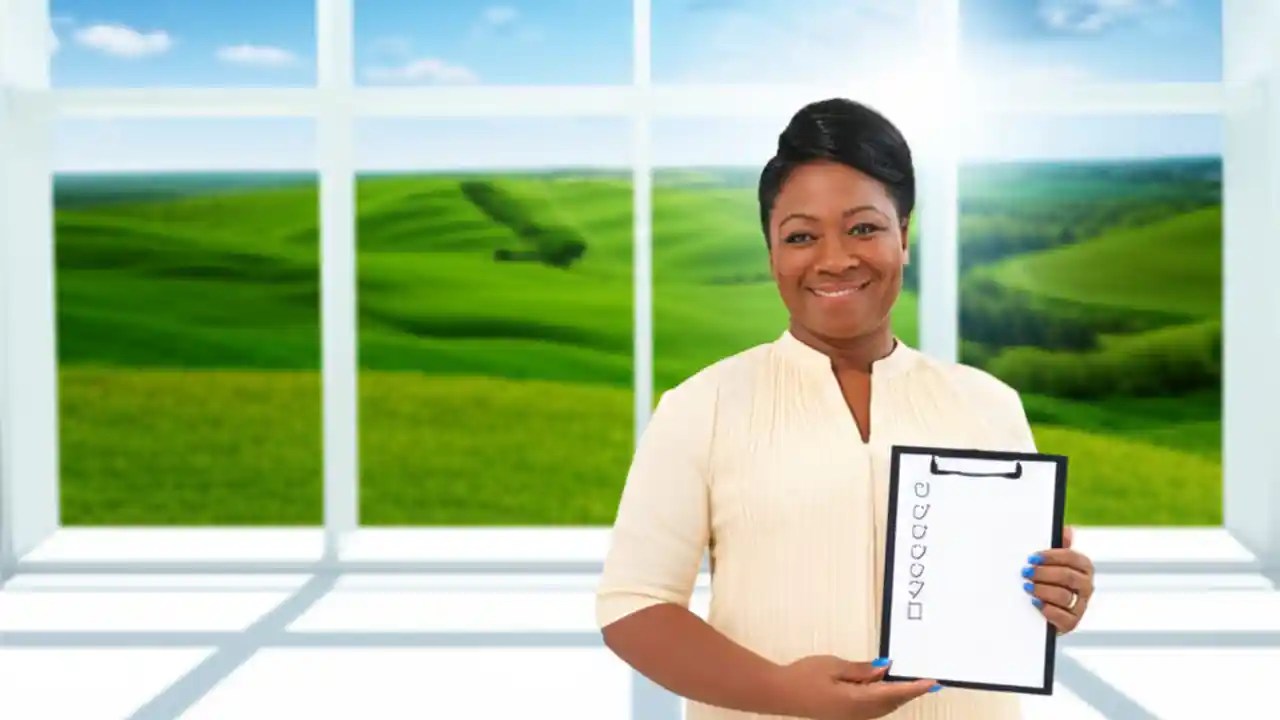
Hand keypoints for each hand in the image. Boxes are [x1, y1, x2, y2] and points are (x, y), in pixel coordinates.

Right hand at [769, 655, 939, 719]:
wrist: (779, 693)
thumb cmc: (804, 676)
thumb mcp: (834, 665)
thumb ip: (861, 669)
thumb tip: (883, 669)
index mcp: (857, 701)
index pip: (893, 693)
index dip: (914, 688)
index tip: (931, 683)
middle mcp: (857, 713)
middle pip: (890, 704)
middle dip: (908, 693)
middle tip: (925, 682)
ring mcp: (850, 716)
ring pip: (881, 708)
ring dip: (895, 696)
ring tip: (908, 683)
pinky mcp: (843, 715)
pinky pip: (870, 709)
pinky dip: (882, 698)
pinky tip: (880, 687)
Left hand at [1024, 525, 1094, 634]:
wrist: (1038, 608)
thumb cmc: (1046, 578)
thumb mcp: (1050, 561)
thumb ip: (1057, 545)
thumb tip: (1067, 530)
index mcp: (1083, 567)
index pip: (1072, 558)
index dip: (1051, 556)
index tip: (1032, 557)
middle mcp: (1086, 586)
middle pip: (1068, 577)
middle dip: (1044, 573)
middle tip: (1025, 572)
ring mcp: (1080, 605)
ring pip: (1064, 596)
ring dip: (1042, 590)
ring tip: (1027, 587)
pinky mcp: (1072, 623)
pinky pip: (1063, 618)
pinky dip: (1048, 610)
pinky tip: (1035, 603)